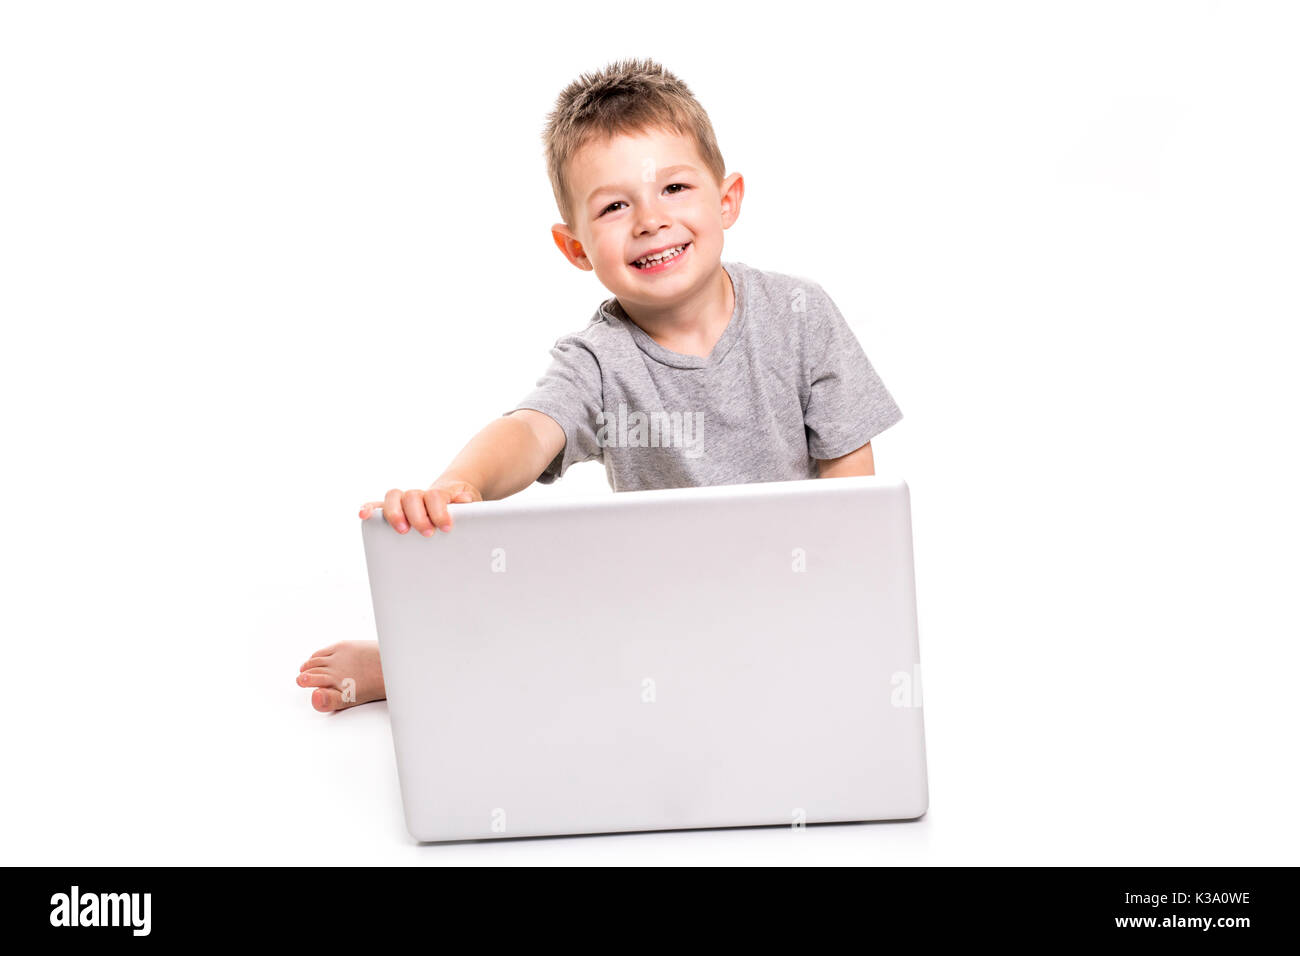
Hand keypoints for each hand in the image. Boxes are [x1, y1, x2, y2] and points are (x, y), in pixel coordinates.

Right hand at [358, 479, 482, 535]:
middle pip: (412, 496)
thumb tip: (465, 502)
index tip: (447, 527)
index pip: (435, 496)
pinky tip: (364, 516)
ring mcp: (405, 501)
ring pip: (393, 497)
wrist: (454, 499)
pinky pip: (377, 506)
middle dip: (418, 516)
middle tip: (427, 533)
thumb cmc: (462, 507)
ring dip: (394, 513)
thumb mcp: (472, 506)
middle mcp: (420, 494)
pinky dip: (368, 508)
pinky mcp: (394, 510)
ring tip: (402, 530)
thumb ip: (469, 504)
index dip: (439, 511)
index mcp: (440, 493)